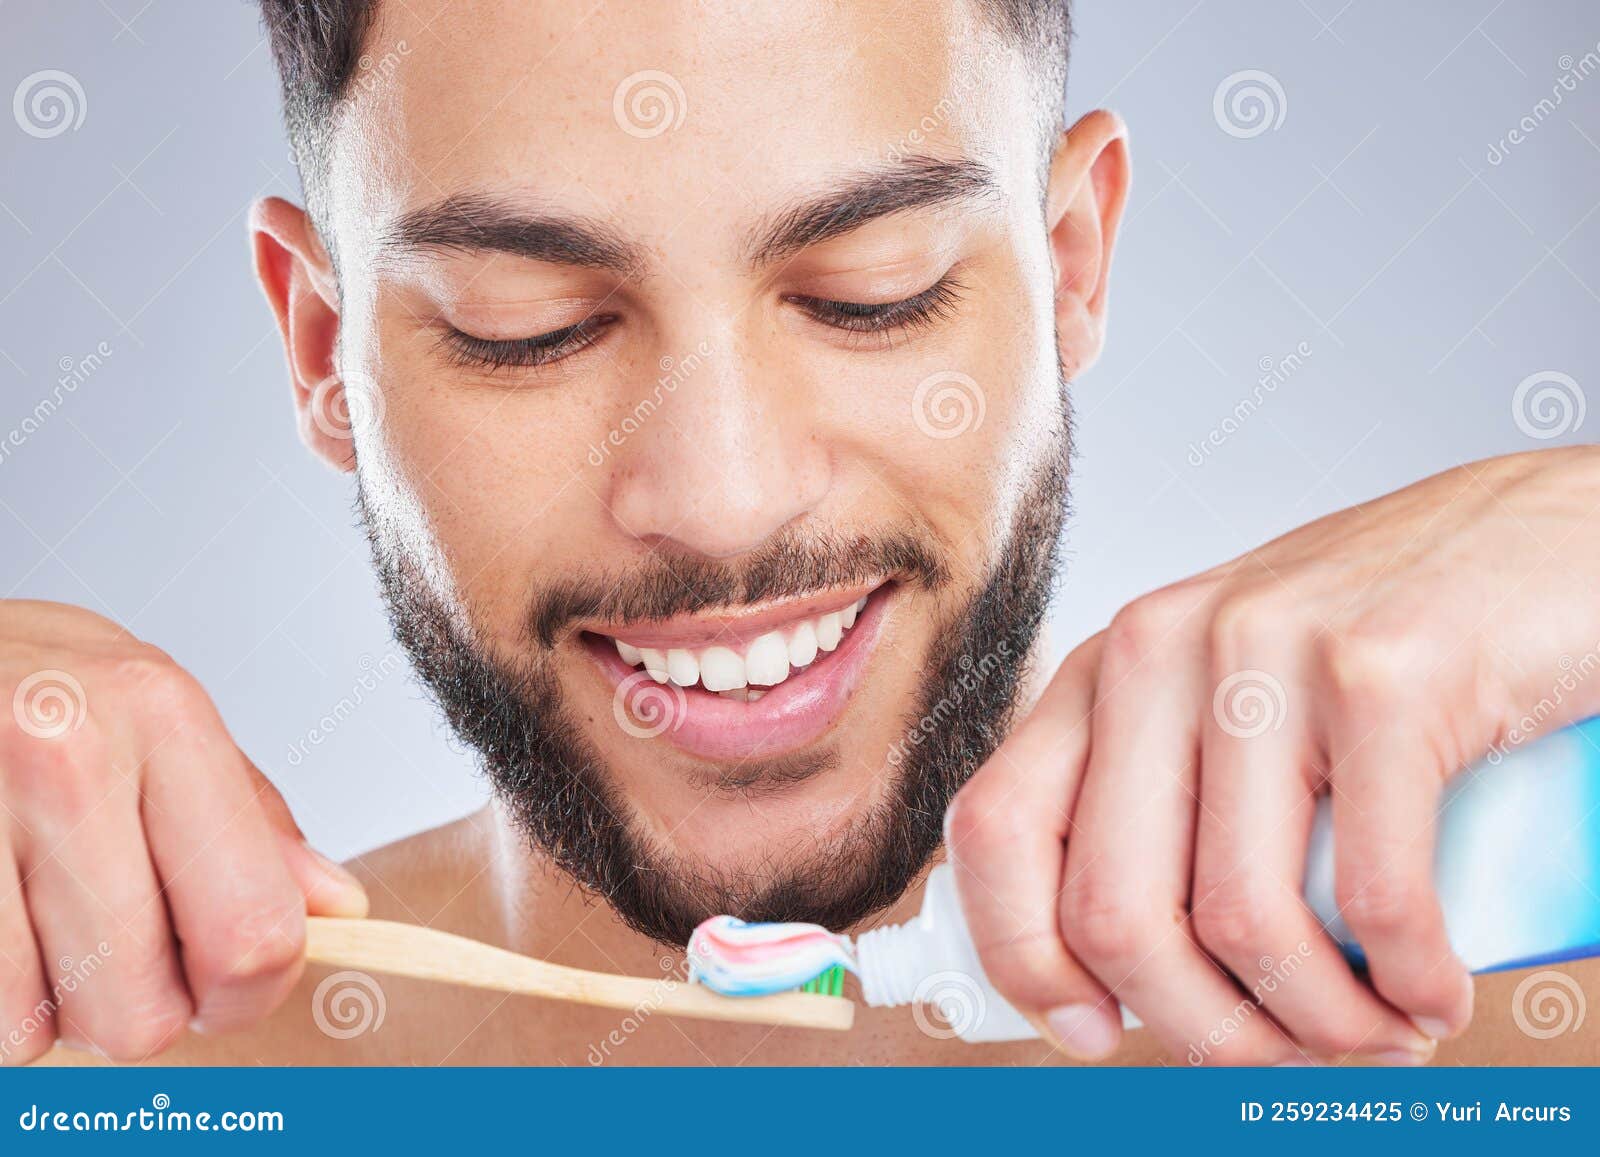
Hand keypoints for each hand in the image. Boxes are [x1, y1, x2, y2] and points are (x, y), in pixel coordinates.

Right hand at [0, 601, 366, 1063]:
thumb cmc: (26, 680)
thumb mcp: (153, 709)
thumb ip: (247, 817)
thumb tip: (335, 904)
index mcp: (163, 716)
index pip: (250, 930)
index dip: (248, 993)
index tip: (228, 985)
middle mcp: (68, 758)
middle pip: (142, 1010)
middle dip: (138, 1005)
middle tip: (117, 945)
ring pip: (40, 1028)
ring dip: (48, 1002)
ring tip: (38, 914)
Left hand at [947, 446, 1599, 1063]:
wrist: (1545, 542)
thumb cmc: (1387, 650)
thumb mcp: (1236, 710)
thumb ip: (1167, 804)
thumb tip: (1117, 981)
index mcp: (1105, 670)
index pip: (994, 832)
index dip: (1024, 960)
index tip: (1093, 1033)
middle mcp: (1159, 649)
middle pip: (1111, 911)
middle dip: (1198, 1029)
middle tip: (1281, 1053)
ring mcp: (1266, 653)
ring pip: (1238, 920)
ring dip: (1314, 1025)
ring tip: (1377, 1031)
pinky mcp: (1384, 675)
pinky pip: (1371, 895)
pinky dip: (1407, 984)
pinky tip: (1434, 994)